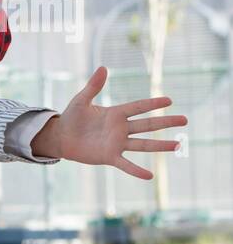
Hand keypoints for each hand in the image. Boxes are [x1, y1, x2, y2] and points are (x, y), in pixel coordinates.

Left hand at [32, 67, 185, 178]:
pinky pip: (125, 164)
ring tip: (178, 145)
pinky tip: (150, 176)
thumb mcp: (81, 100)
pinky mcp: (109, 156)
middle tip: (184, 120)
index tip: (169, 100)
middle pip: (147, 125)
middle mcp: (120, 129)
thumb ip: (93, 86)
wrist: (60, 137)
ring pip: (143, 144)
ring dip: (160, 146)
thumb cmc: (72, 117)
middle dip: (165, 122)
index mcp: (116, 113)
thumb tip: (103, 67)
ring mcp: (116, 143)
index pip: (139, 107)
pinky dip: (136, 170)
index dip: (153, 104)